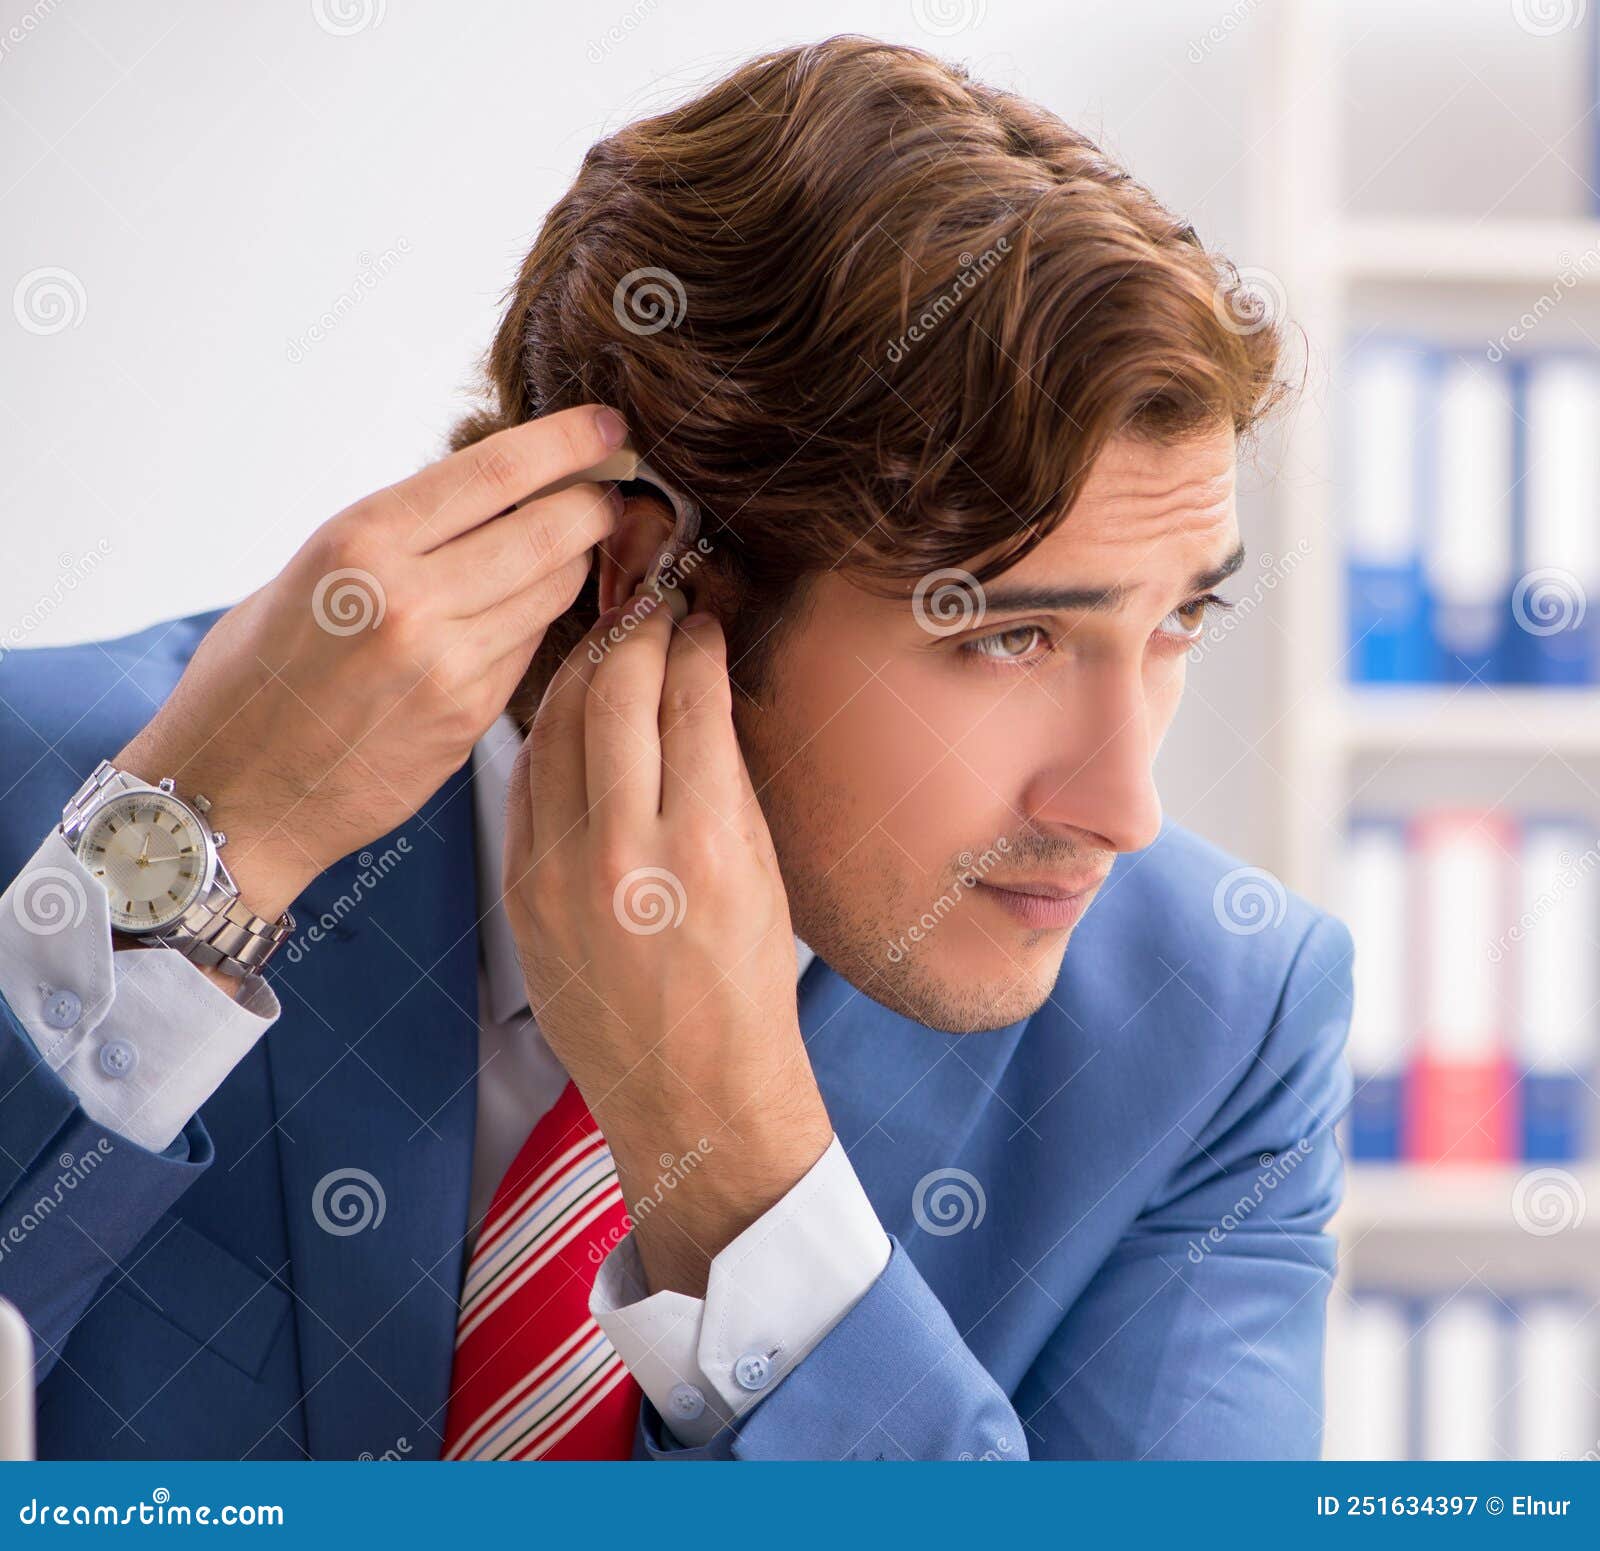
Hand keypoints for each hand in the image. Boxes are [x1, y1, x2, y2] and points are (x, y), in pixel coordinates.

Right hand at [113, 406, 627, 948]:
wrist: (235, 798)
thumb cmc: (256, 680)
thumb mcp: (308, 573)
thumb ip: (398, 535)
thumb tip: (488, 495)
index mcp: (359, 544)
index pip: (496, 471)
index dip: (568, 442)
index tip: (607, 426)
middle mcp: (409, 600)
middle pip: (551, 529)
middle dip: (595, 505)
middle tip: (608, 495)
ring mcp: (448, 665)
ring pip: (556, 588)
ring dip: (579, 563)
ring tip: (578, 549)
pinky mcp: (470, 717)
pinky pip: (533, 645)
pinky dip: (543, 621)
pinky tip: (532, 612)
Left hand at [503, 591, 833, 1297]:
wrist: (687, 1087)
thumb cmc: (743, 986)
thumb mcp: (761, 871)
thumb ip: (723, 776)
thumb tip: (698, 686)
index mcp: (705, 847)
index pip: (690, 698)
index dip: (693, 637)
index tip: (699, 610)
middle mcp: (625, 854)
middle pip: (613, 694)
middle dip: (635, 629)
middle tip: (652, 603)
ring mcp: (558, 874)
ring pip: (554, 723)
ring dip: (583, 665)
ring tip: (609, 639)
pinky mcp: (519, 890)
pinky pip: (525, 777)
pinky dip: (548, 727)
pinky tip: (570, 705)